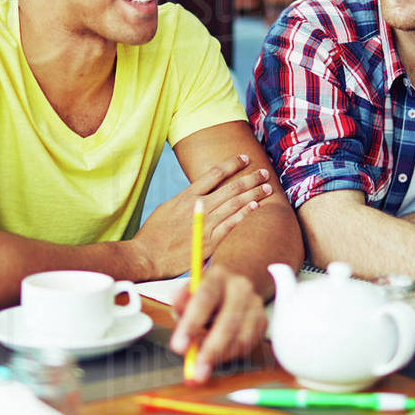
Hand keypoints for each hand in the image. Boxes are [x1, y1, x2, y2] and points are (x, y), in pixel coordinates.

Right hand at [132, 154, 273, 279]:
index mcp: (187, 196)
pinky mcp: (209, 242)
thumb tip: (200, 194)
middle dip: (250, 178)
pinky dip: (244, 214)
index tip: (245, 158)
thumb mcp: (167, 207)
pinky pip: (231, 225)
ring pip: (235, 204)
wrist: (147, 256)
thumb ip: (186, 200)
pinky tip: (255, 207)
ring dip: (253, 194)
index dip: (233, 164)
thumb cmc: (154, 233)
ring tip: (266, 189)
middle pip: (231, 188)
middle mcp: (198, 206)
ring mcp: (205, 224)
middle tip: (264, 173)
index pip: (215, 173)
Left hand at [168, 263, 266, 382]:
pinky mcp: (263, 320)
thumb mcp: (188, 294)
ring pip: (240, 337)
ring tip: (203, 365)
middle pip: (228, 321)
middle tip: (196, 371)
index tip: (179, 347)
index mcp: (218, 276)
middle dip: (210, 349)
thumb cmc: (205, 297)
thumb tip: (178, 306)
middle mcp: (240, 287)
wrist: (231, 289)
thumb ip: (181, 301)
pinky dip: (230, 356)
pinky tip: (218, 356)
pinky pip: (248, 345)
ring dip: (220, 357)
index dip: (192, 324)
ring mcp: (255, 304)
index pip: (205, 298)